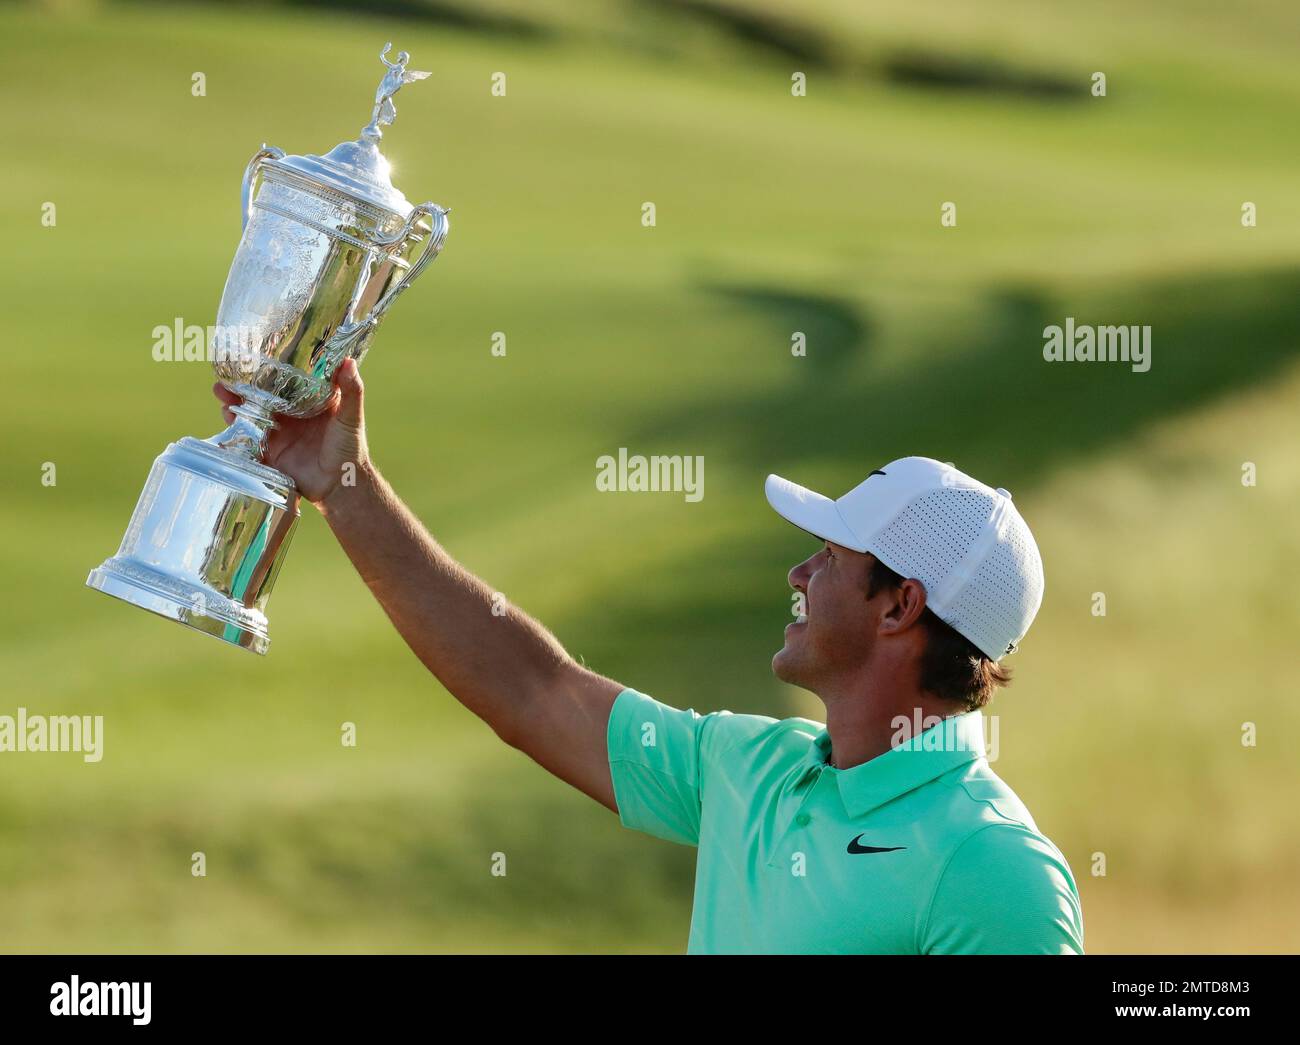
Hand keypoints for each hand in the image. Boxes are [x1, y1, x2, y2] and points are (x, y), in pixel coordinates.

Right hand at [212, 357, 369, 505]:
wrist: (340, 486)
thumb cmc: (351, 450)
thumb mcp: (351, 418)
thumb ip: (352, 392)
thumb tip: (348, 361)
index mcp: (309, 402)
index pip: (287, 381)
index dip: (270, 369)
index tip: (254, 354)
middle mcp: (291, 415)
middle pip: (263, 395)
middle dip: (244, 384)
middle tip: (228, 372)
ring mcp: (278, 433)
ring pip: (251, 412)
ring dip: (235, 402)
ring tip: (221, 390)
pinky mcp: (270, 451)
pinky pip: (248, 437)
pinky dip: (235, 427)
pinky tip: (227, 416)